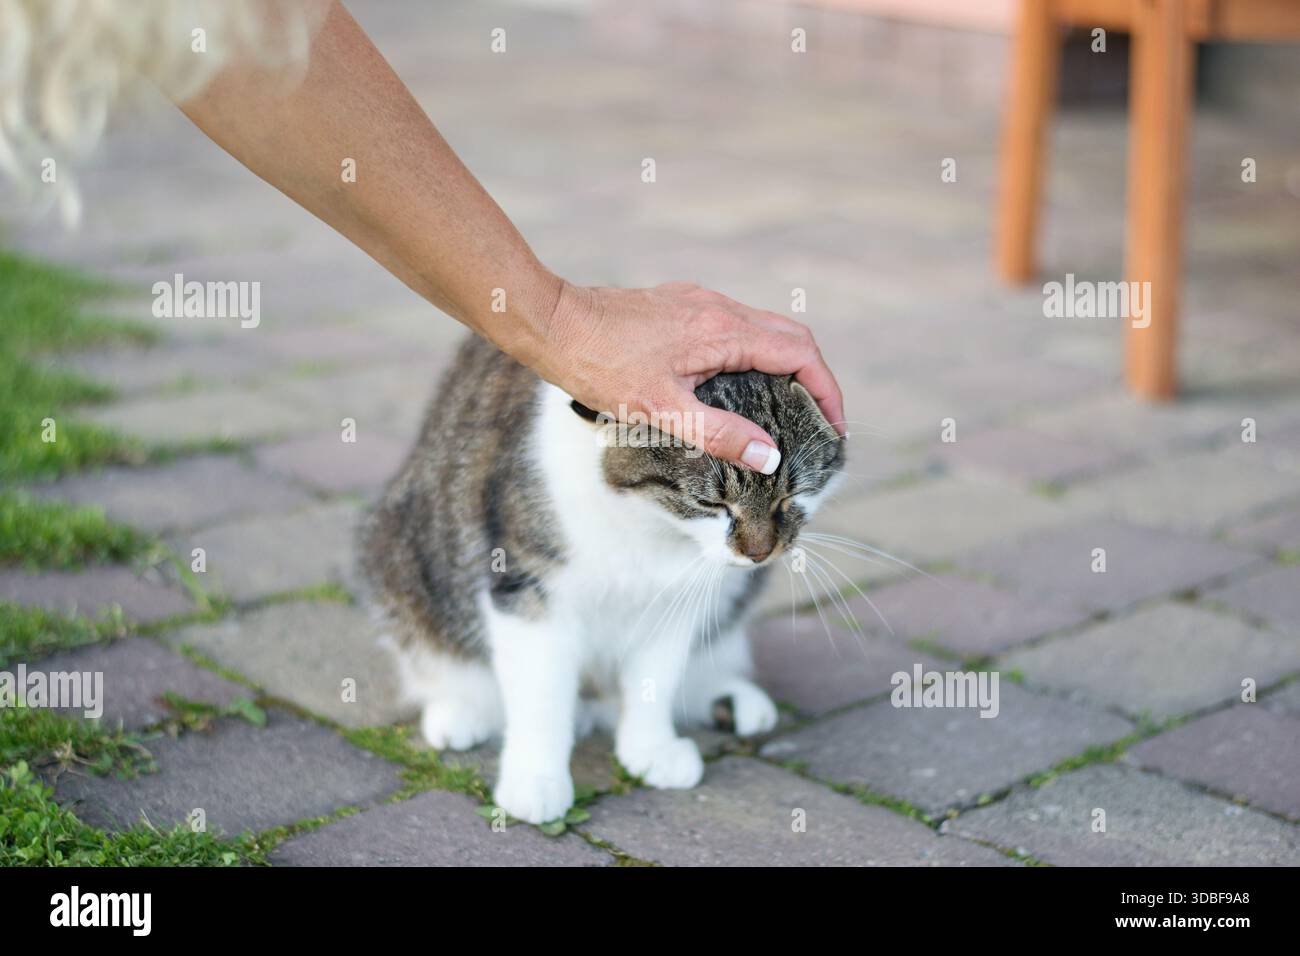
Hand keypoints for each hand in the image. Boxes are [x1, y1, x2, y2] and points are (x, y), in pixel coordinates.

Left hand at [526, 280, 845, 472]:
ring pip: (762, 329)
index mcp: (723, 330)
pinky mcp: (679, 305)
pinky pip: (734, 327)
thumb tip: (770, 457)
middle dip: (813, 379)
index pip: (799, 353)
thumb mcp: (662, 411)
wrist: (550, 323)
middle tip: (818, 422)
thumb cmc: (599, 366)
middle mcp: (718, 307)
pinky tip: (735, 387)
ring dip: (784, 366)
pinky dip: (753, 355)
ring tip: (785, 410)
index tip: (834, 426)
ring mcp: (698, 302)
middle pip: (790, 337)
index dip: (827, 390)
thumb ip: (720, 434)